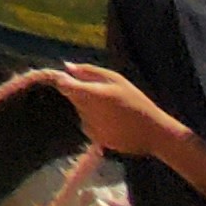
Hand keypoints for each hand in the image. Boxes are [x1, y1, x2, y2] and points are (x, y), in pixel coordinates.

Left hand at [50, 64, 179, 159]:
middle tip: (104, 92)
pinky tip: (113, 120)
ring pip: (80, 111)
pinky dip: (95, 120)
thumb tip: (67, 67)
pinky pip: (88, 124)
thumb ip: (89, 72)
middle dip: (80, 91)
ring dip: (89, 106)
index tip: (51, 75)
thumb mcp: (116, 80)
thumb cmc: (136, 101)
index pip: (63, 85)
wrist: (153, 133)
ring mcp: (90, 127)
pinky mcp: (95, 139)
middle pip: (72, 97)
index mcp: (91, 94)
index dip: (54, 78)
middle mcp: (86, 112)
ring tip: (113, 108)